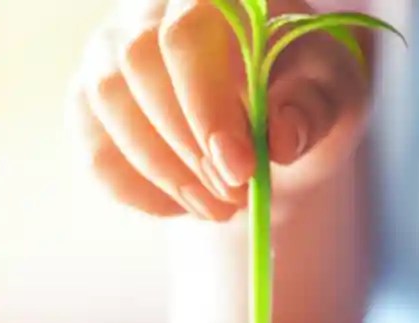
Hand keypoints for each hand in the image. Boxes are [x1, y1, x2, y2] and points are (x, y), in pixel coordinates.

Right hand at [70, 0, 371, 219]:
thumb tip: (280, 138)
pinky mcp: (89, 103)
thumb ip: (312, 108)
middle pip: (138, 66)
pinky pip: (96, 153)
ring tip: (218, 208)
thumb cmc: (300, 85)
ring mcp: (109, 54)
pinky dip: (139, 192)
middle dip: (186, 146)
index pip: (187, 33)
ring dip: (164, 173)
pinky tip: (183, 205)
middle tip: (235, 196)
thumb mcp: (329, 92)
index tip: (240, 166)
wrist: (270, 105)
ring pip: (108, 107)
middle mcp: (148, 11)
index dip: (206, 102)